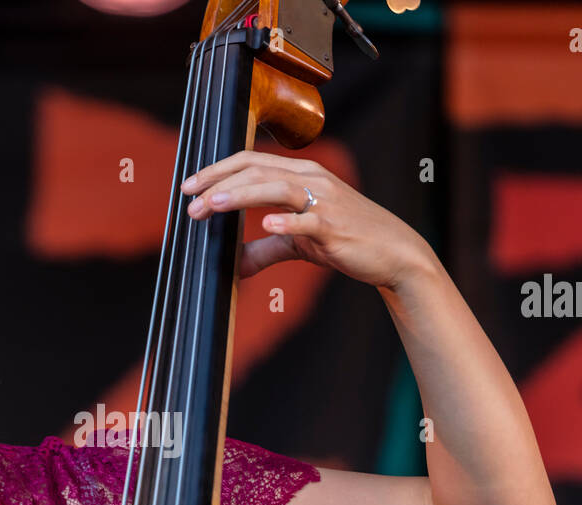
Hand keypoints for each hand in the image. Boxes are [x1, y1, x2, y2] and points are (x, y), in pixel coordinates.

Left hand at [182, 149, 435, 289]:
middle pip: (257, 170)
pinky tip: (266, 225)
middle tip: (189, 201)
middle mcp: (311, 179)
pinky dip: (286, 221)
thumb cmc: (345, 240)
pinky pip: (308, 221)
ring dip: (240, 195)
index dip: (217, 171)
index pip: (251, 162)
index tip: (189, 187)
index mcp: (301, 174)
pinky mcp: (335, 227)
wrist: (392, 253)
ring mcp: (324, 201)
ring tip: (212, 205)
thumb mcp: (299, 242)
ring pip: (276, 187)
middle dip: (218, 183)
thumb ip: (266, 249)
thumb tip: (233, 266)